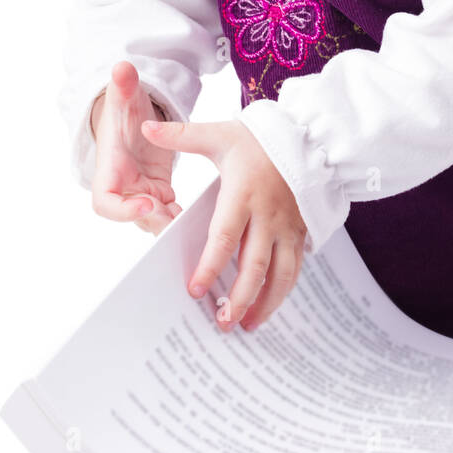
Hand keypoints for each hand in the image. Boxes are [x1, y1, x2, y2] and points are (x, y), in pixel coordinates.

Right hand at [91, 61, 181, 235]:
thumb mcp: (126, 98)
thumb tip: (121, 67)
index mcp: (110, 171)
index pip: (105, 203)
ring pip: (154, 221)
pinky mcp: (158, 194)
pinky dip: (182, 217)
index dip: (122, 210)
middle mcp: (124, 188)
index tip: (146, 204)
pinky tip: (200, 216)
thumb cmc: (124, 112)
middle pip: (135, 218)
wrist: (133, 120)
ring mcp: (141, 194)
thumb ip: (123, 86)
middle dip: (155, 221)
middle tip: (180, 216)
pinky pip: (169, 213)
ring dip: (171, 223)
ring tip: (193, 221)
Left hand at [142, 117, 307, 331]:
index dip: (210, 265)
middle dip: (238, 298)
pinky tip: (267, 307)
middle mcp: (268, 215)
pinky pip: (294, 268)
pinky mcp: (300, 232)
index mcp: (244, 193)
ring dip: (264, 303)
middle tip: (221, 322)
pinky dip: (281, 292)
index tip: (195, 290)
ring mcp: (288, 226)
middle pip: (254, 265)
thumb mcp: (219, 134)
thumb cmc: (259, 139)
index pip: (225, 236)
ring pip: (280, 274)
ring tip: (246, 326)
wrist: (307, 137)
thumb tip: (145, 126)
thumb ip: (181, 135)